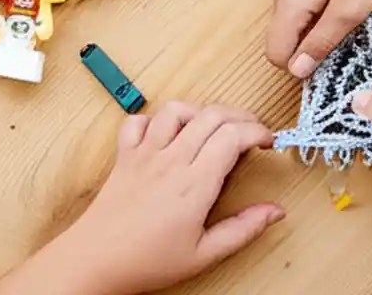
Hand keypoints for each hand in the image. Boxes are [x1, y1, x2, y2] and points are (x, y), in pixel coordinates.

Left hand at [0, 103, 282, 294]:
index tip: (268, 141)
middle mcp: (171, 160)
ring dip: (200, 111)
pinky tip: (167, 134)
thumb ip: (242, 230)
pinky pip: (137, 121)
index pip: (233, 135)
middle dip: (240, 115)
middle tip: (252, 130)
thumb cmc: (147, 261)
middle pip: (212, 114)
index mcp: (194, 184)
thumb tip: (274, 211)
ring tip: (213, 127)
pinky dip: (155, 119)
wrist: (96, 260)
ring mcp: (145, 154)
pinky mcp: (124, 156)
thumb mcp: (204, 254)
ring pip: (176, 110)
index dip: (257, 131)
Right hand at [267, 0, 371, 77]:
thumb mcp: (350, 11)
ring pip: (290, 20)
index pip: (275, 51)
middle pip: (281, 35)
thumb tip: (296, 70)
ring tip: (345, 16)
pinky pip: (297, 3)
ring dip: (312, 28)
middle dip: (307, 44)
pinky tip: (340, 1)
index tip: (331, 57)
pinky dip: (314, 12)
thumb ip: (320, 42)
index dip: (300, 64)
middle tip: (343, 35)